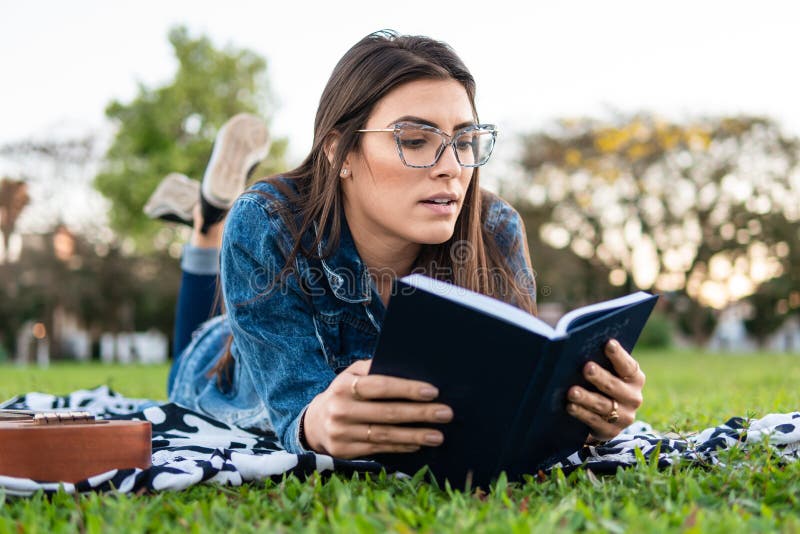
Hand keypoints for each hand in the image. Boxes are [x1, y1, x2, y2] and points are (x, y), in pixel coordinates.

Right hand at [302, 359, 453, 457]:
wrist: (315, 422)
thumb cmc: (344, 393)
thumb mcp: (352, 375)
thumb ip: (373, 368)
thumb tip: (409, 366)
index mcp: (344, 386)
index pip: (380, 386)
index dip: (407, 389)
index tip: (432, 392)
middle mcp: (340, 409)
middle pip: (387, 413)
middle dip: (419, 413)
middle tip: (445, 413)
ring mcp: (341, 432)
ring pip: (385, 435)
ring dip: (415, 435)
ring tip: (438, 435)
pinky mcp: (344, 451)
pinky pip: (378, 449)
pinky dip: (401, 447)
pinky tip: (418, 444)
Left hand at [566, 339, 644, 440]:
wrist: (601, 416)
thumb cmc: (599, 383)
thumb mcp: (605, 372)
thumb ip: (599, 360)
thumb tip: (578, 345)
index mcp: (634, 378)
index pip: (628, 366)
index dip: (619, 355)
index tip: (608, 343)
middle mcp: (633, 398)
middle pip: (615, 386)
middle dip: (600, 377)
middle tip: (587, 367)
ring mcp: (624, 416)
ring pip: (604, 405)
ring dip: (587, 398)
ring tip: (572, 391)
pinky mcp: (611, 431)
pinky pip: (595, 421)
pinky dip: (581, 413)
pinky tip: (570, 406)